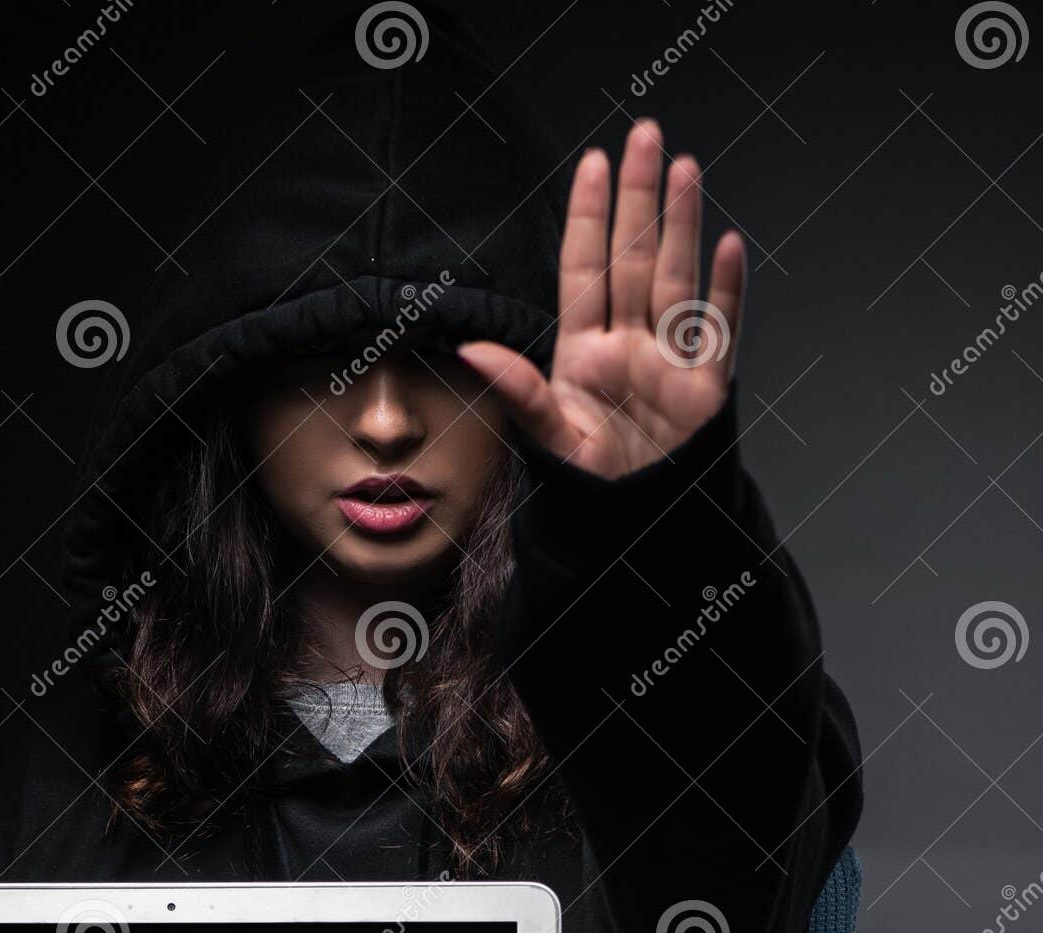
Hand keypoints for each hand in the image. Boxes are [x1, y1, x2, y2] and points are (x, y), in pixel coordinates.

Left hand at [459, 119, 744, 479]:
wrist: (630, 533)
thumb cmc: (586, 489)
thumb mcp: (547, 438)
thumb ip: (518, 391)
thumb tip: (470, 349)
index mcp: (584, 354)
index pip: (586, 270)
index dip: (589, 216)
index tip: (593, 162)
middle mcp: (629, 347)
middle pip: (635, 258)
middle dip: (639, 197)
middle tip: (644, 134)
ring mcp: (670, 363)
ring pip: (677, 278)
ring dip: (681, 224)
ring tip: (682, 168)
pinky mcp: (707, 391)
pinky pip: (719, 332)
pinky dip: (726, 292)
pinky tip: (727, 247)